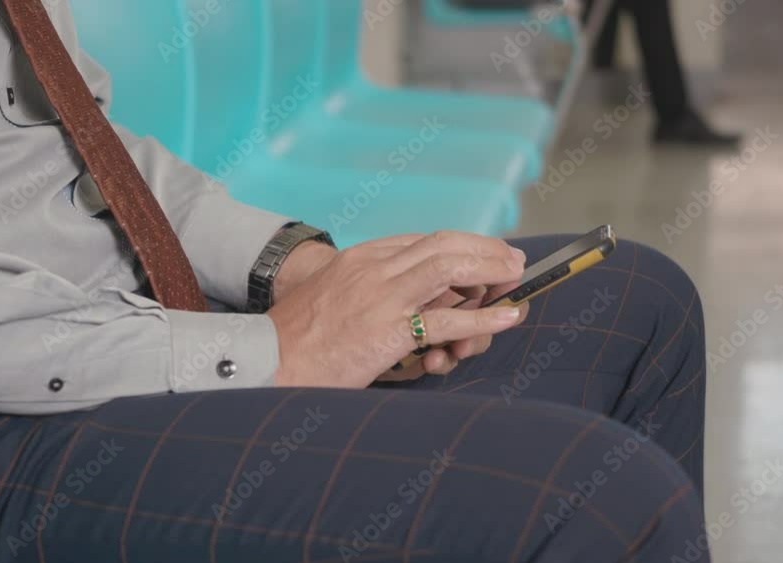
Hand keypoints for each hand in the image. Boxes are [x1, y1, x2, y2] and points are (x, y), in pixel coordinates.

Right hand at [267, 232, 526, 387]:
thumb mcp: (329, 297)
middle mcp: (373, 268)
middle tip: (511, 259)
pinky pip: (448, 318)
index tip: (480, 253)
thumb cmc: (296, 338)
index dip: (459, 245)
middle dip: (485, 248)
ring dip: (493, 271)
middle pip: (444, 244)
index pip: (421, 241)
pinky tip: (507, 316)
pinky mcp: (389, 330)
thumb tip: (400, 303)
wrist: (267, 359)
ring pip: (452, 268)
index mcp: (359, 259)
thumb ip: (363, 290)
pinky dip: (485, 317)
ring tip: (516, 279)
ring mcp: (383, 297)